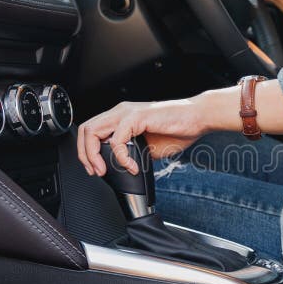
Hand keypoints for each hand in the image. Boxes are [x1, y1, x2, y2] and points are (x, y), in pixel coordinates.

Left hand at [77, 100, 206, 175]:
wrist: (197, 118)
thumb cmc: (178, 129)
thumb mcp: (148, 147)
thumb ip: (131, 152)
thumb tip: (121, 166)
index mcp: (121, 116)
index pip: (91, 131)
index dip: (87, 151)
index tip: (96, 169)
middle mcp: (120, 111)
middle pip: (86, 130)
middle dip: (85, 155)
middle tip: (96, 172)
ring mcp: (126, 113)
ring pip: (93, 131)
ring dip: (94, 155)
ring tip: (106, 170)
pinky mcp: (136, 117)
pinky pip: (116, 141)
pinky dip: (121, 158)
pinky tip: (133, 166)